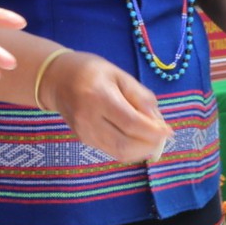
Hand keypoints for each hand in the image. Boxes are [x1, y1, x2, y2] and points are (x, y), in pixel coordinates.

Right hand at [47, 51, 171, 163]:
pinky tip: (138, 139)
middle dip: (149, 145)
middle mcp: (89, 119)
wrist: (56, 79)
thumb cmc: (92, 71)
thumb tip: (158, 120)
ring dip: (141, 151)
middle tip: (162, 136)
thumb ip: (140, 96)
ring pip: (119, 152)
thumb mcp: (119, 74)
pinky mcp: (84, 140)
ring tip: (153, 139)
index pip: (131, 124)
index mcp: (99, 97)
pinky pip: (111, 151)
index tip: (169, 131)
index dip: (153, 132)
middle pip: (125, 144)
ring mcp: (84, 133)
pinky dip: (130, 150)